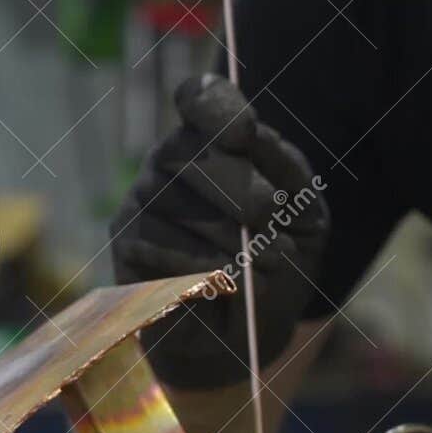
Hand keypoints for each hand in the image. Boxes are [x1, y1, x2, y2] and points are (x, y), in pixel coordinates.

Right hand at [111, 75, 328, 387]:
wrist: (249, 334)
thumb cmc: (280, 265)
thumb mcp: (305, 217)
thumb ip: (287, 173)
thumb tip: (250, 137)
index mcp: (218, 141)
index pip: (201, 98)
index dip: (216, 106)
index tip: (243, 132)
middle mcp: (173, 160)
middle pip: (189, 150)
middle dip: (237, 186)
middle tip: (270, 216)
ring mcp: (143, 197)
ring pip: (171, 198)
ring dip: (227, 234)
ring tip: (269, 262)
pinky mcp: (126, 241)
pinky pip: (155, 241)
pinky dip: (199, 263)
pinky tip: (228, 282)